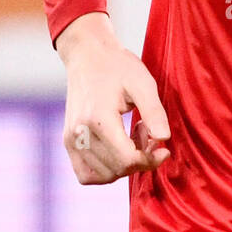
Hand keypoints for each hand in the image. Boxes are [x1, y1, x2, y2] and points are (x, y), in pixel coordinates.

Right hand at [56, 12, 170, 184]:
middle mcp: (79, 133)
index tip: (163, 149)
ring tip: (133, 138)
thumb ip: (154, 112)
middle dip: (140, 160)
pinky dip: (105, 171)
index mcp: (98, 119)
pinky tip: (119, 150)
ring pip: (102, 176)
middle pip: (116, 170)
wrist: (88, 56)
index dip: (149, 160)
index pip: (126, 160)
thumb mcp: (143, 83)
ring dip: (124, 165)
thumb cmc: (118, 67)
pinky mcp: (68, 142)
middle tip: (148, 134)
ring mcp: (70, 139)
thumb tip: (163, 139)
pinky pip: (85, 174)